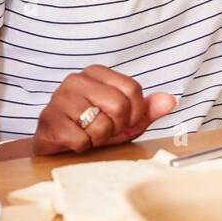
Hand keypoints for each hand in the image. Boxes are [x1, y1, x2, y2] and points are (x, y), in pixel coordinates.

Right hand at [34, 65, 176, 154]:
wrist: (54, 144)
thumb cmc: (90, 128)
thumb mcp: (124, 119)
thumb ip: (147, 110)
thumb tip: (171, 100)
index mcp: (97, 73)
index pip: (133, 89)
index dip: (136, 114)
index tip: (124, 122)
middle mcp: (77, 79)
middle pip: (120, 106)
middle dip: (118, 127)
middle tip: (104, 131)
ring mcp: (60, 98)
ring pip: (101, 125)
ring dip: (99, 139)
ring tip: (87, 135)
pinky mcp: (50, 120)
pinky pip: (82, 140)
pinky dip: (83, 147)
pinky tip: (73, 141)